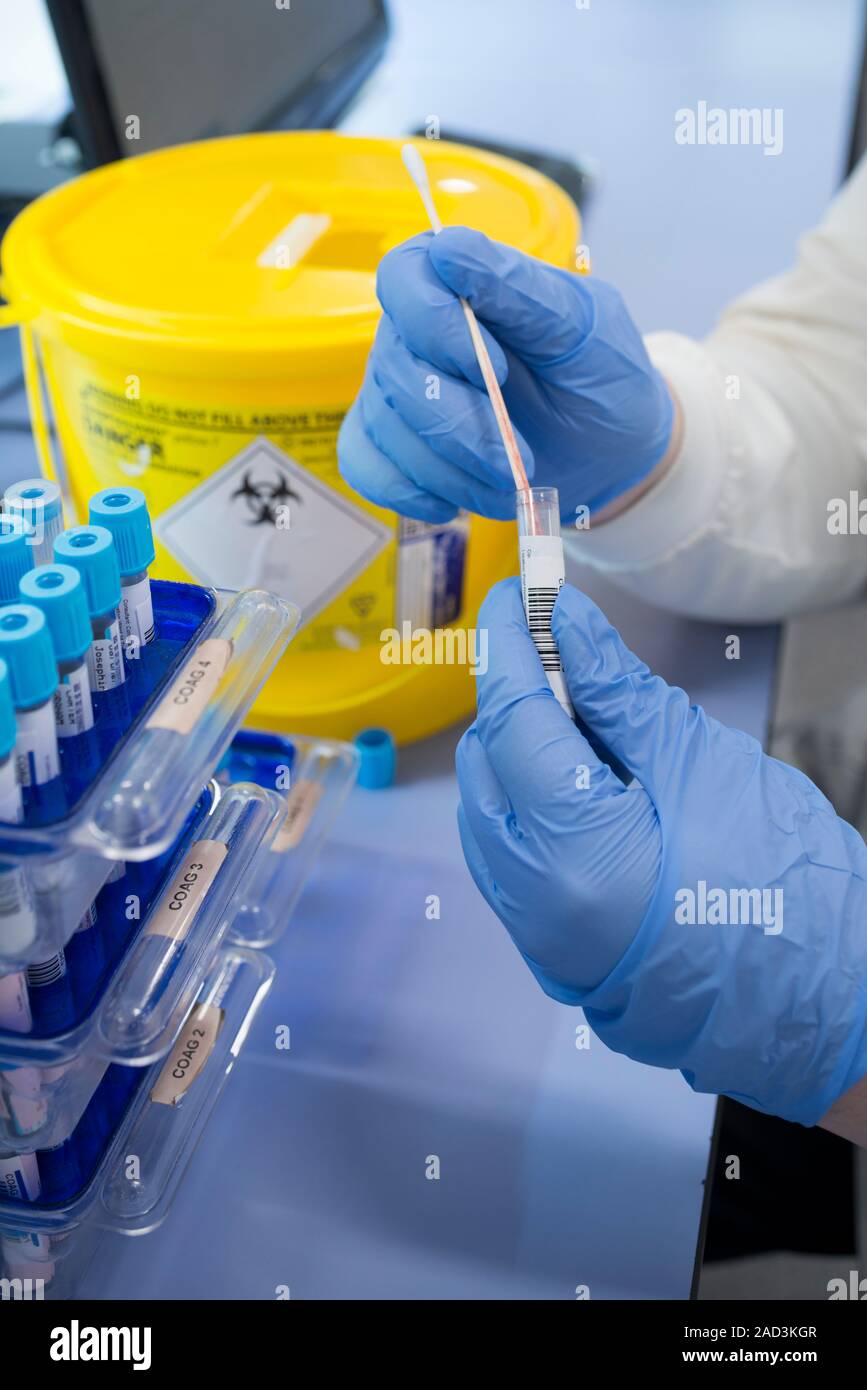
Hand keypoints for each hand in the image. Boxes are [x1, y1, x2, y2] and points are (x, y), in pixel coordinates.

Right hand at [338, 226, 673, 523]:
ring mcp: (397, 389)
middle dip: (457, 425)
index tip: (498, 369)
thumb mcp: (584, 327)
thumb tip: (449, 247)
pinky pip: (365, 467)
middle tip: (514, 458)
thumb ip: (519, 288)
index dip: (437, 326)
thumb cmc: (601, 379)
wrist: (610, 455)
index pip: (404, 279)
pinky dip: (408, 491)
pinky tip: (451, 503)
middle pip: (394, 368)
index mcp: (459, 282)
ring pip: (385, 426)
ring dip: (448, 470)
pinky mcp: (392, 444)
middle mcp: (415, 332)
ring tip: (505, 484)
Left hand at [456, 578, 866, 1125]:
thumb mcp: (702, 765)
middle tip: (564, 650)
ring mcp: (536, 933)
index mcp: (575, 856)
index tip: (513, 592)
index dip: (507, 645)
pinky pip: (507, 852)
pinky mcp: (549, 946)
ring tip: (587, 717)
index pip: (511, 720)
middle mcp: (534, 901)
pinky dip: (529, 799)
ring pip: (488, 809)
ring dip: (520, 748)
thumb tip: (563, 620)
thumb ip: (617, 693)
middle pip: (486, 764)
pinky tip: (582, 777)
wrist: (822, 1004)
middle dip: (515, 696)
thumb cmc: (786, 885)